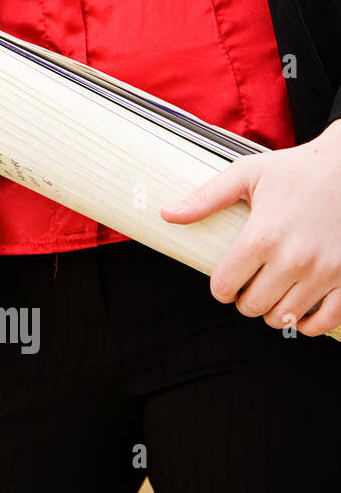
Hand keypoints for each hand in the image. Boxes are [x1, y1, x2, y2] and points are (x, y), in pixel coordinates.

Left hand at [161, 120, 340, 334]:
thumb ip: (205, 199)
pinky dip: (308, 323)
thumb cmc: (298, 169)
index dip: (220, 288)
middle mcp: (293, 259)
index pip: (225, 286)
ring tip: (272, 291)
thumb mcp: (246, 174)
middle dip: (244, 299)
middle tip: (248, 284)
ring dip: (272, 310)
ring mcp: (325, 272)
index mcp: (262, 237)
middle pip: (252, 306)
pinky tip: (299, 310)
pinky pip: (326, 321)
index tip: (225, 281)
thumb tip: (167, 214)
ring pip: (283, 317)